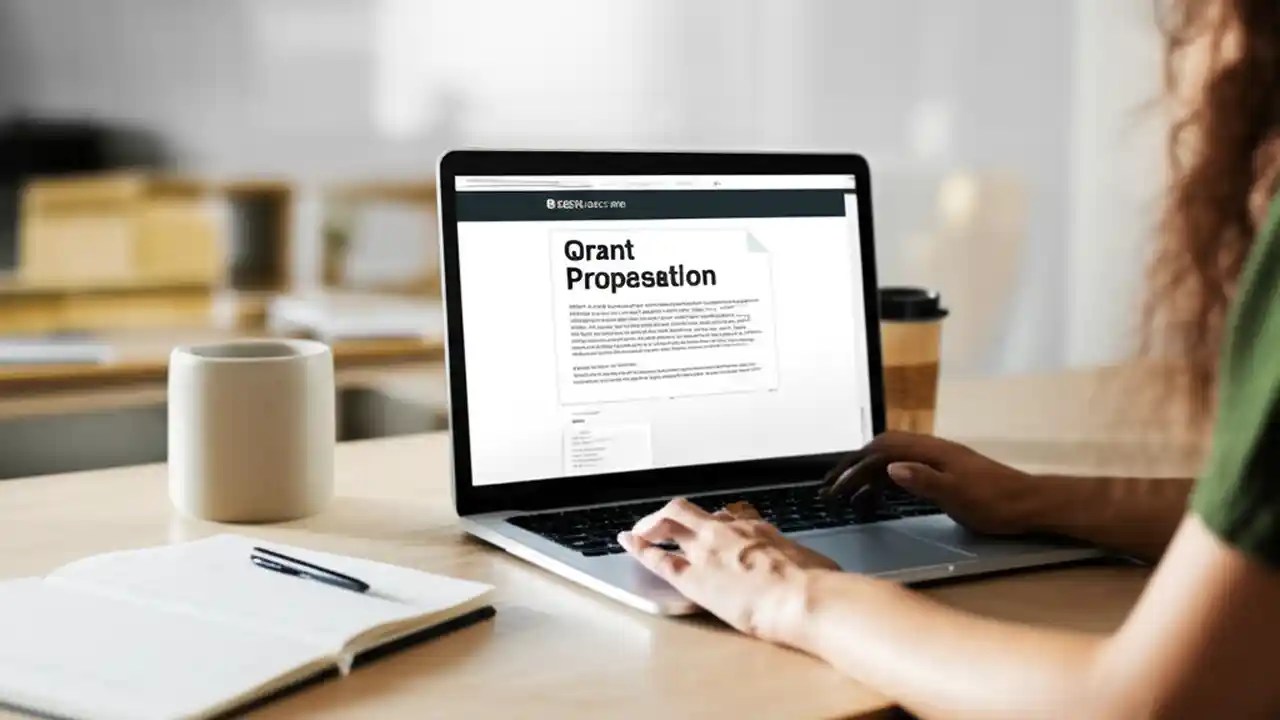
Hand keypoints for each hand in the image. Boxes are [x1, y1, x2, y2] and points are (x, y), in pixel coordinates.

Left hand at [619, 498, 835, 642]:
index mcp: (757, 529)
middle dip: (673, 514)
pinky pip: (657, 556)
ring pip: (669, 522)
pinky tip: (628, 542)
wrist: (805, 597)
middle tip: (663, 522)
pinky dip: (639, 547)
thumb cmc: (818, 584)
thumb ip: (803, 564)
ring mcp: (706, 550)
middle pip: (690, 510)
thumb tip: (817, 571)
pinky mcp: (692, 576)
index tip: (709, 524)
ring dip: (652, 524)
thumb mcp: (814, 564)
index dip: (713, 521)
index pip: (727, 517)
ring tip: (641, 530)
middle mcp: (727, 532)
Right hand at [820, 431, 1036, 534]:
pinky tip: (879, 496)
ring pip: (892, 459)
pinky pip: (904, 470)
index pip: (881, 451)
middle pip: (882, 449)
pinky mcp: (943, 472)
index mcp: (931, 452)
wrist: (1029, 504)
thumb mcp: (958, 495)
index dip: (855, 467)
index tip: (835, 487)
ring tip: (849, 494)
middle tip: (833, 487)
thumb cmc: (995, 503)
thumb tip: (889, 467)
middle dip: (854, 466)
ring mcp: (937, 460)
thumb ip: (923, 480)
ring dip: (867, 473)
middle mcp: (931, 450)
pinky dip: (884, 480)